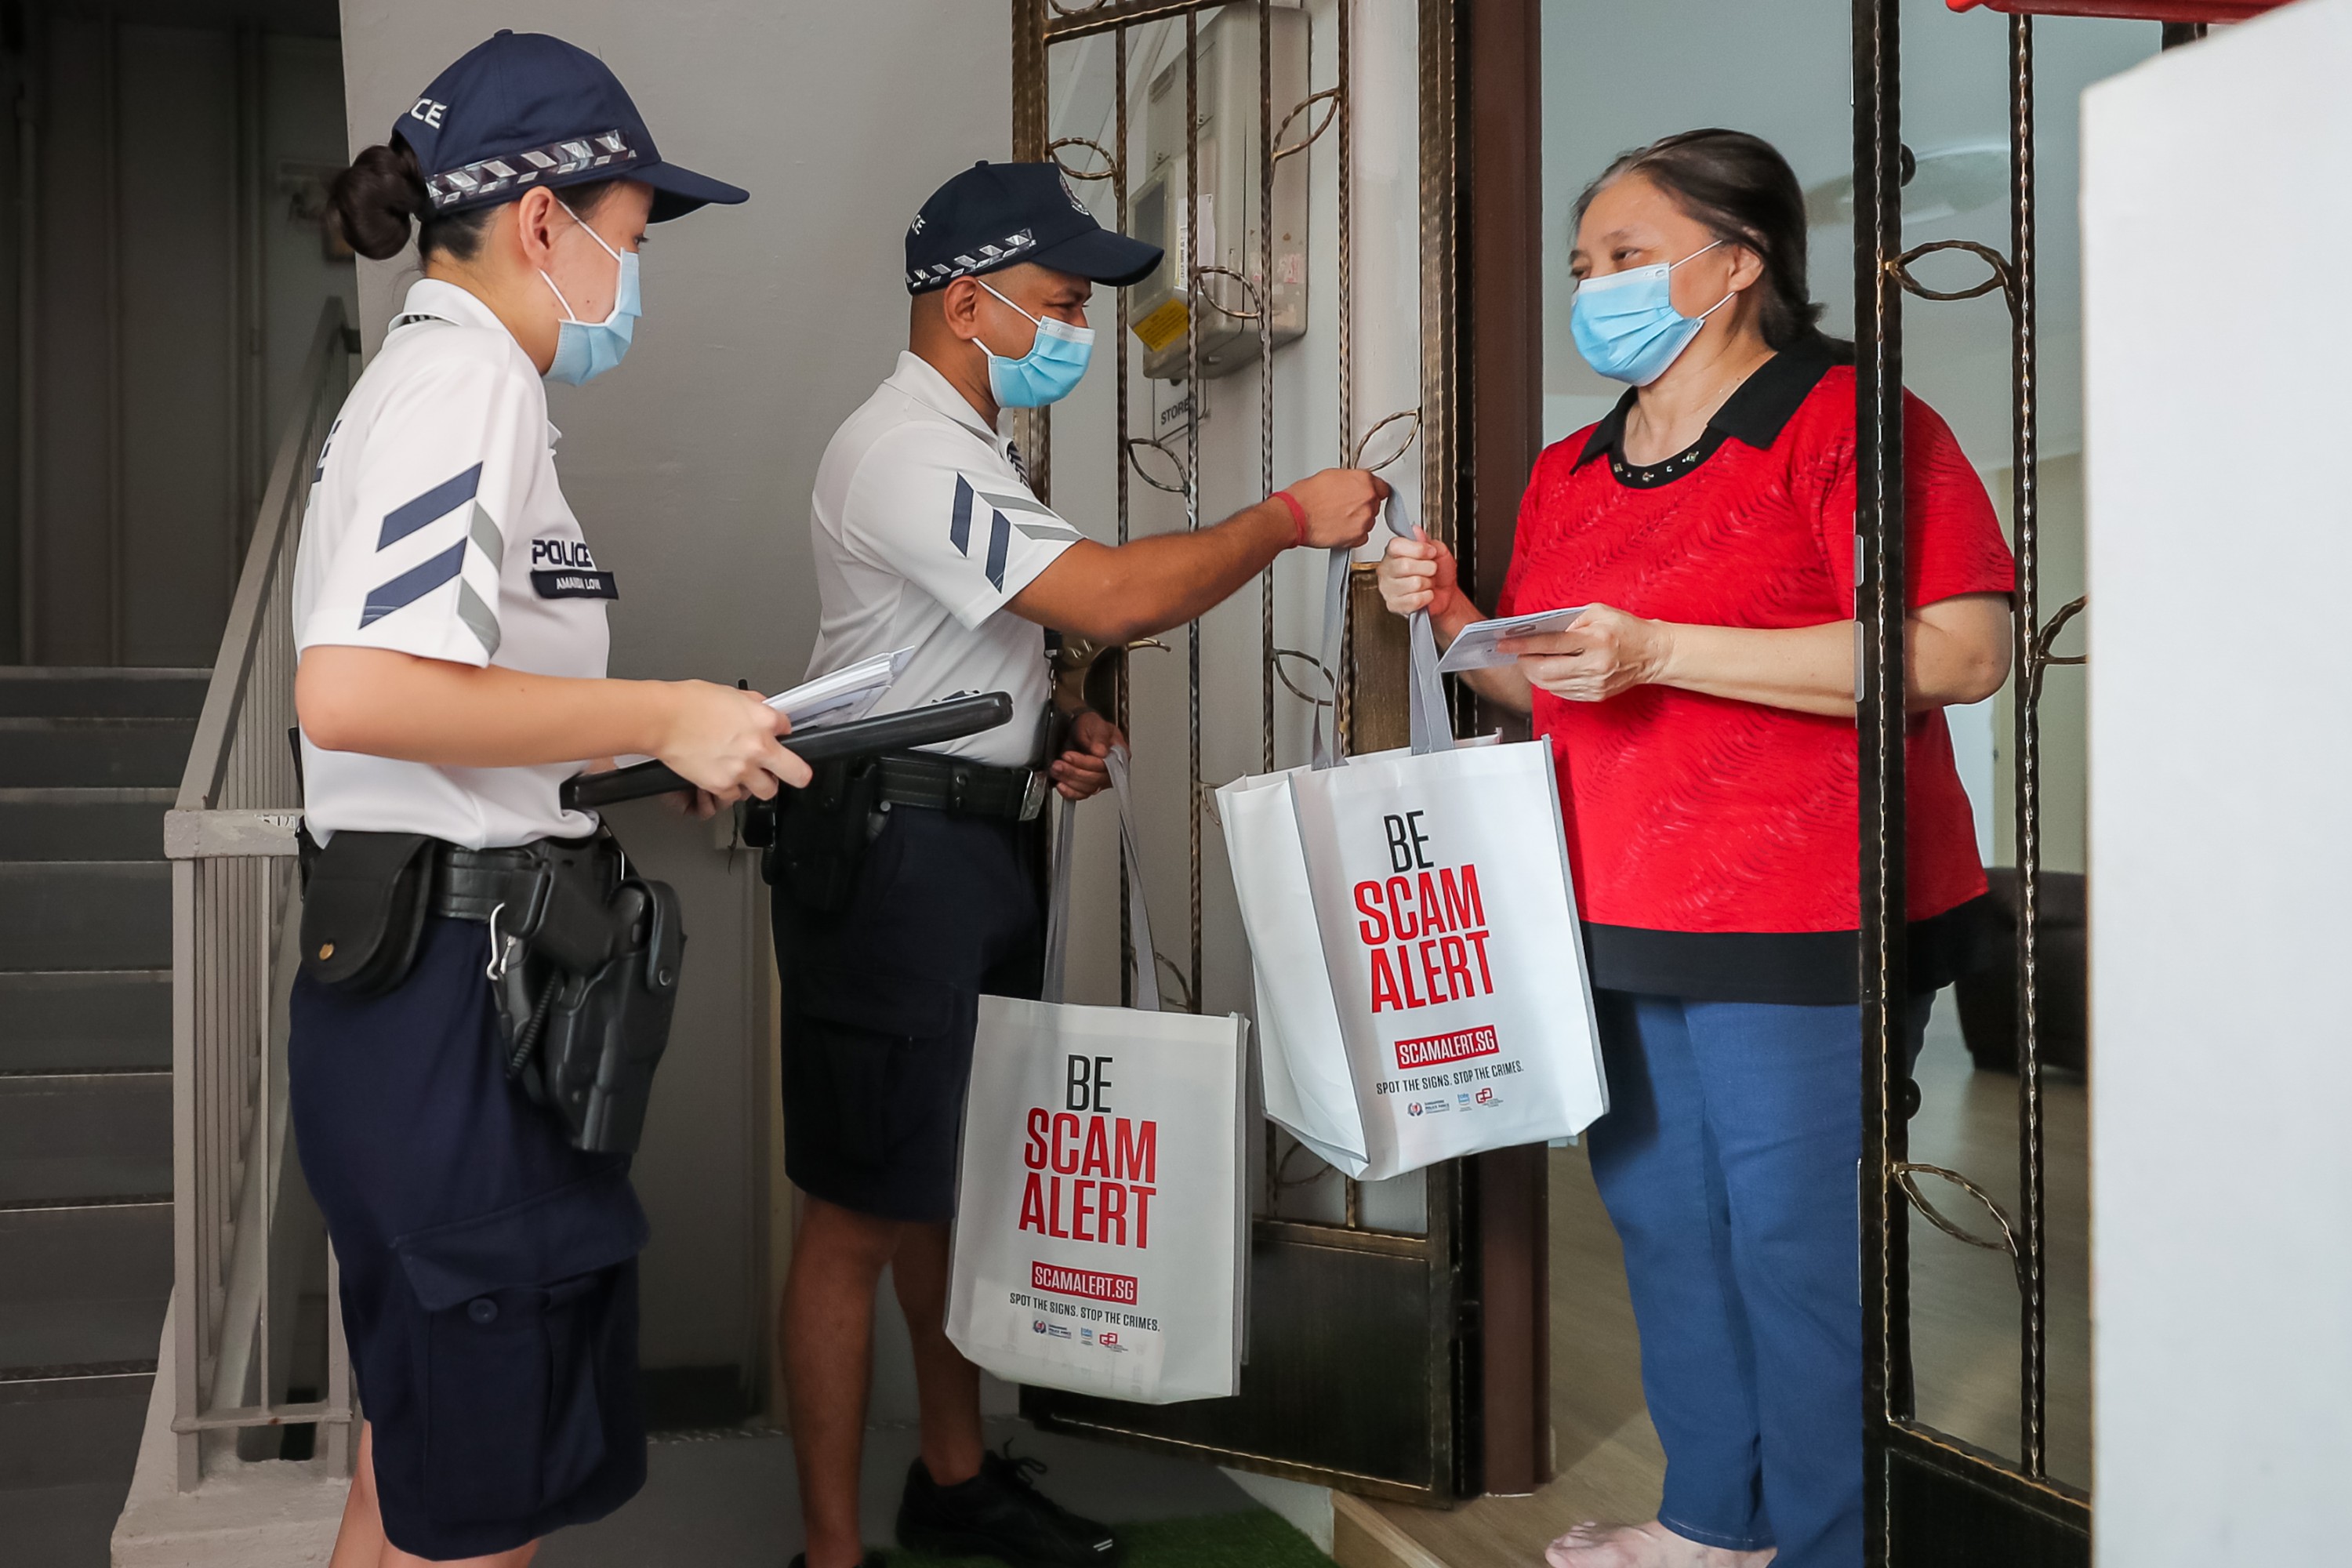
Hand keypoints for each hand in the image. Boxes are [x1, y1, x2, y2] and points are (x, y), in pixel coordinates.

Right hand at [653, 681, 811, 801]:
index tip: (777, 736)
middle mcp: (758, 748)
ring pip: (768, 790)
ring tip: (751, 774)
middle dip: (797, 773)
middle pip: (797, 773)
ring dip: (763, 783)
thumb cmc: (688, 703)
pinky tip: (725, 776)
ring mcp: (741, 770)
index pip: (789, 729)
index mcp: (763, 721)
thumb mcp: (730, 693)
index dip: (781, 733)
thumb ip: (753, 705)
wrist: (662, 720)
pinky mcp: (722, 786)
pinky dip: (733, 789)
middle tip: (794, 772)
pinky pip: (737, 795)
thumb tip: (762, 709)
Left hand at [1049, 710, 1120, 800]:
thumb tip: (1101, 752)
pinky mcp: (1088, 784)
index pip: (1105, 765)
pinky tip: (1061, 785)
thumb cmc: (1090, 725)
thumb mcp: (1095, 723)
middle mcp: (1112, 770)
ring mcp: (1100, 779)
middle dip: (1074, 772)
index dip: (1085, 763)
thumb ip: (1099, 737)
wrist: (1078, 728)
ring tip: (1056, 769)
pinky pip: (1081, 794)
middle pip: (1096, 779)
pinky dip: (1070, 792)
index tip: (1068, 756)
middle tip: (1058, 764)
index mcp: (1119, 754)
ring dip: (1069, 780)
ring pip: (1087, 788)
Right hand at [1280, 467, 1390, 550]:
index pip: (1381, 487)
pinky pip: (1361, 536)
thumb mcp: (1331, 476)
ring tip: (1337, 517)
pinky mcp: (1357, 537)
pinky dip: (1352, 534)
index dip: (1372, 491)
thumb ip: (1350, 481)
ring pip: (1368, 521)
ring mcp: (1364, 520)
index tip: (1367, 494)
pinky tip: (1338, 527)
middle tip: (1344, 506)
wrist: (1296, 516)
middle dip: (1362, 505)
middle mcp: (1367, 500)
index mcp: (1363, 481)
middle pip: (1374, 504)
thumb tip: (1352, 485)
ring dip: (1357, 520)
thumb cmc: (1306, 497)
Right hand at [1377, 532, 1460, 618]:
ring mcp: (1388, 588)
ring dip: (1428, 584)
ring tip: (1427, 583)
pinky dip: (1427, 597)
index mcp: (1394, 553)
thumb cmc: (1440, 573)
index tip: (1430, 552)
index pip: (1397, 546)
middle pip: (1405, 565)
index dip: (1418, 549)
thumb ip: (1427, 540)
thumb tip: (1416, 531)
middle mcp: (1387, 569)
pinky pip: (1416, 599)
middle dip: (1427, 568)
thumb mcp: (1438, 551)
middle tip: (1431, 570)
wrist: (1446, 593)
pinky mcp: (1394, 605)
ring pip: (1414, 583)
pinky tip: (1424, 594)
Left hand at [1503, 604, 1672, 702]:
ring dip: (1534, 674)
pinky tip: (1549, 670)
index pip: (1551, 644)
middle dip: (1524, 663)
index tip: (1505, 644)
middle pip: (1545, 671)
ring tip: (1531, 661)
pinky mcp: (1595, 696)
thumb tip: (1543, 630)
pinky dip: (1550, 682)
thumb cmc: (1628, 630)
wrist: (1654, 654)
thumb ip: (1570, 620)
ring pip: (1550, 685)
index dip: (1523, 645)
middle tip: (1517, 653)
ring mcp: (1594, 684)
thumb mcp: (1600, 612)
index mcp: (1595, 641)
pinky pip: (1562, 692)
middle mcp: (1594, 666)